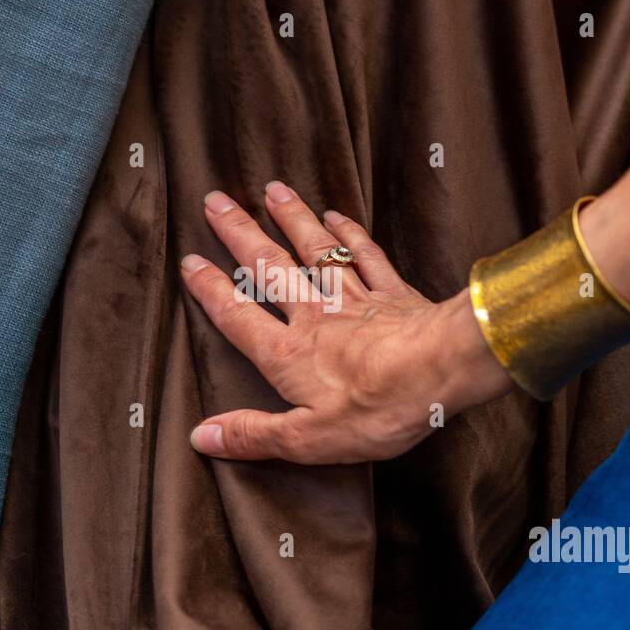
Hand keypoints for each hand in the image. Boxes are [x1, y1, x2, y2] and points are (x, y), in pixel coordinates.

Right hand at [181, 182, 512, 463]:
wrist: (441, 371)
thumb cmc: (375, 410)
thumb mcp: (306, 440)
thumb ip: (253, 434)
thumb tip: (200, 436)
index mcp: (288, 354)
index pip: (238, 317)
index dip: (210, 290)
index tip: (189, 261)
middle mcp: (314, 316)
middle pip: (270, 267)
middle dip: (239, 234)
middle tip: (214, 201)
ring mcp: (355, 298)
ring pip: (315, 250)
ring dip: (292, 218)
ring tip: (271, 190)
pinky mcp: (394, 293)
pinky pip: (366, 256)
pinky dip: (350, 235)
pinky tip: (337, 215)